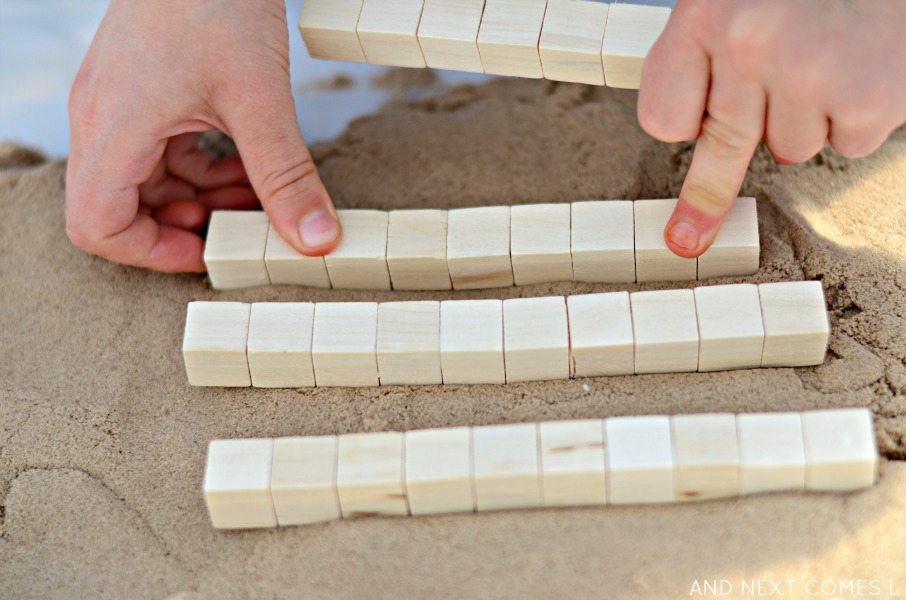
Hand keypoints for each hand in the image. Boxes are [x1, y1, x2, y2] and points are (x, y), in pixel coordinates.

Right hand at [66, 0, 341, 272]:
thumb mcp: (261, 100)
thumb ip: (287, 176)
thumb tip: (313, 240)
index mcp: (114, 126)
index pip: (96, 225)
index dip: (151, 252)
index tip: (207, 250)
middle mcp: (103, 118)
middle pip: (121, 206)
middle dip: (186, 225)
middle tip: (240, 225)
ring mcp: (119, 103)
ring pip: (148, 181)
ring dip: (202, 198)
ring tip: (256, 195)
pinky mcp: (142, 90)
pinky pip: (162, 151)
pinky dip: (202, 168)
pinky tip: (246, 165)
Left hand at [638, 0, 905, 257]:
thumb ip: (710, 49)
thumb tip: (692, 128)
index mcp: (706, 13)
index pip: (667, 113)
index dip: (683, 124)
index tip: (671, 168)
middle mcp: (748, 45)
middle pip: (722, 148)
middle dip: (706, 198)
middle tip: (686, 239)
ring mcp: (808, 75)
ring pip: (790, 148)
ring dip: (810, 118)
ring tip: (832, 59)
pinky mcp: (866, 98)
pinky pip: (847, 144)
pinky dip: (860, 116)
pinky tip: (867, 67)